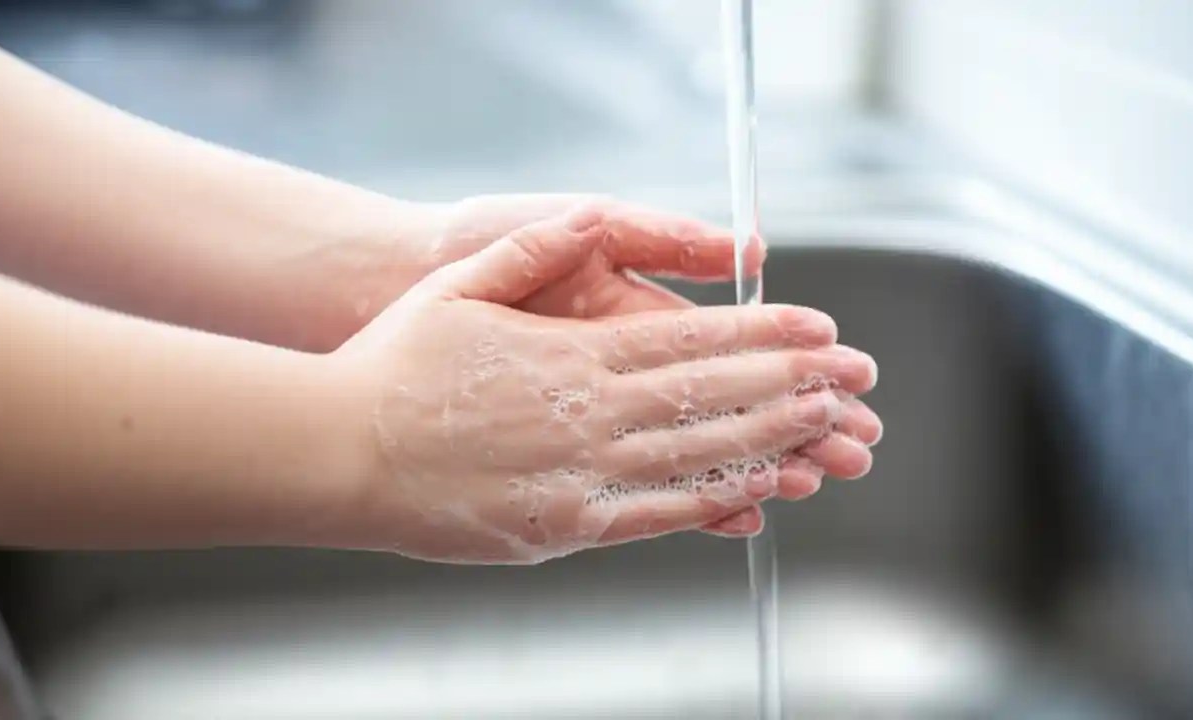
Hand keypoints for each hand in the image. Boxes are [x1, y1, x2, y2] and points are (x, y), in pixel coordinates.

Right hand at [322, 208, 875, 562]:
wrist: (337, 451)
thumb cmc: (391, 366)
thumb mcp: (460, 285)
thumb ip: (536, 252)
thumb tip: (594, 219)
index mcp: (570, 353)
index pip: (689, 342)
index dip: (761, 336)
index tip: (816, 330)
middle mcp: (587, 412)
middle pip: (711, 396)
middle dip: (793, 383)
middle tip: (855, 377)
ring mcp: (579, 473)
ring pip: (698, 454)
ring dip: (773, 438)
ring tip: (831, 428)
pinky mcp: (562, 525)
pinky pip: (656, 513)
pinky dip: (716, 501)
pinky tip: (764, 492)